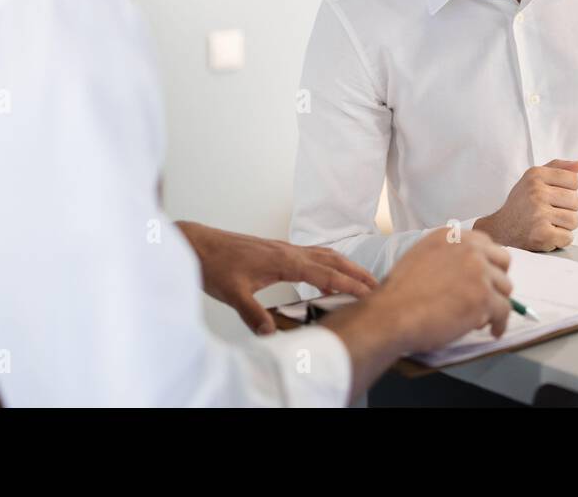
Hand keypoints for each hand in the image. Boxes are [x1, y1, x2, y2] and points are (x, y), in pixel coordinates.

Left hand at [177, 221, 376, 335]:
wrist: (199, 244)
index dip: (349, 284)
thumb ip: (253, 313)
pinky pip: (311, 255)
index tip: (370, 292)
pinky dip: (327, 264)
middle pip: (333, 260)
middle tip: (377, 285)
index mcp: (284, 260)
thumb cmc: (214, 263)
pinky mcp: (277, 250)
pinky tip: (325, 276)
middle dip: (356, 272)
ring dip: (344, 266)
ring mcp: (284, 249)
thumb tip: (270, 333)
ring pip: (324, 254)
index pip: (326, 273)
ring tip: (360, 279)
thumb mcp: (232, 293)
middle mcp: (289, 251)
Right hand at [323, 228, 512, 388]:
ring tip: (484, 318)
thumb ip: (446, 257)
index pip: (485, 243)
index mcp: (452, 236)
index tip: (486, 276)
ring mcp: (479, 271)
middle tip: (490, 295)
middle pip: (502, 261)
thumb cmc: (400, 293)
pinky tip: (493, 330)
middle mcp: (469, 248)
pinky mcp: (484, 297)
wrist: (392, 313)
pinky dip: (500, 323)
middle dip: (498, 279)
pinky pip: (504, 311)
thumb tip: (466, 273)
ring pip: (505, 288)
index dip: (488, 262)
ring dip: (496, 304)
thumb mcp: (421, 257)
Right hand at [473, 159, 577, 250]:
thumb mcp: (534, 178)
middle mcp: (536, 192)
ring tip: (550, 223)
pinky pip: (568, 237)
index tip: (555, 196)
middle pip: (577, 201)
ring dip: (565, 226)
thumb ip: (558, 168)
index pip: (574, 180)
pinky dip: (560, 239)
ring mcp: (538, 214)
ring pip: (574, 220)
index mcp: (536, 175)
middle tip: (552, 212)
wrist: (501, 228)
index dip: (569, 190)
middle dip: (568, 209)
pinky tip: (547, 234)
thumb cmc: (521, 202)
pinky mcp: (542, 234)